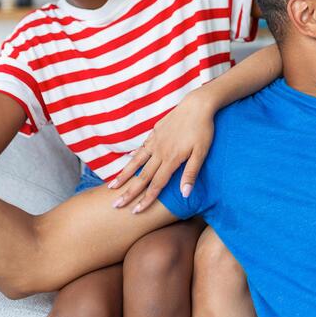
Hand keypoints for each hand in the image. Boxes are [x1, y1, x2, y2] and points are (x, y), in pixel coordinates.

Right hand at [107, 89, 215, 212]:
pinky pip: (141, 147)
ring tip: (112, 187)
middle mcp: (159, 152)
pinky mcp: (155, 132)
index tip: (135, 211)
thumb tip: (184, 195)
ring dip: (123, 176)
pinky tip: (127, 161)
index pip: (156, 185)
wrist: (197, 105)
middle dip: (128, 192)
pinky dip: (133, 156)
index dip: (146, 199)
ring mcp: (155, 141)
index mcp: (171, 159)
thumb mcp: (201, 153)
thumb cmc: (203, 130)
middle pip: (141, 177)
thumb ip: (191, 173)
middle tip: (115, 205)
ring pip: (136, 162)